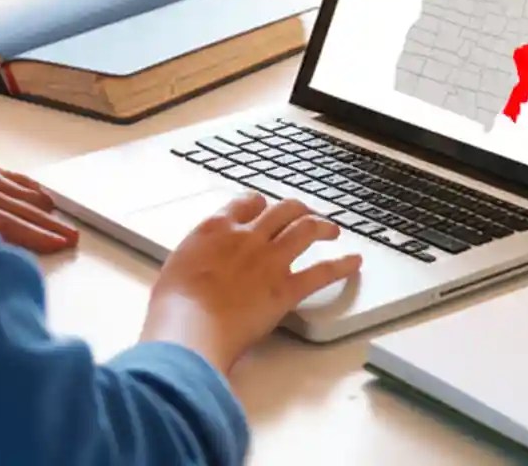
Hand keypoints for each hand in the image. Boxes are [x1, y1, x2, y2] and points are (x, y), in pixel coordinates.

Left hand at [0, 160, 78, 253]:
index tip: (57, 245)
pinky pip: (10, 177)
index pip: (5, 224)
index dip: (35, 236)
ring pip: (18, 193)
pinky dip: (29, 188)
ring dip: (43, 209)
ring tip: (63, 222)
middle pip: (16, 210)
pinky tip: (41, 196)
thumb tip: (1, 255)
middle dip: (48, 225)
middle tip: (72, 237)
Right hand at [139, 192, 361, 372]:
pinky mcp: (286, 288)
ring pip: (305, 229)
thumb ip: (196, 259)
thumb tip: (196, 267)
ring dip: (322, 226)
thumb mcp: (176, 267)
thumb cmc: (174, 304)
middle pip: (282, 210)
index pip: (246, 202)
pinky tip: (353, 262)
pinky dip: (341, 265)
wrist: (188, 326)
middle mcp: (247, 236)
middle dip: (297, 210)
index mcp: (217, 228)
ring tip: (332, 229)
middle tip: (304, 215)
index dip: (259, 205)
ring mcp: (270, 260)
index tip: (264, 209)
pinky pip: (322, 271)